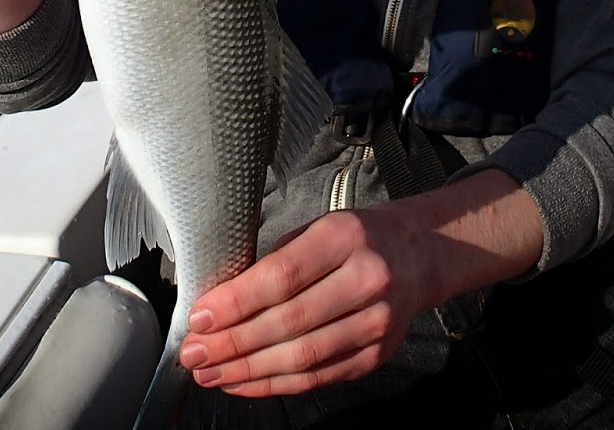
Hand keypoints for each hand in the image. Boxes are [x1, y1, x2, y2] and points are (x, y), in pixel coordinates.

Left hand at [178, 171, 542, 398]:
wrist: (418, 254)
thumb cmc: (356, 238)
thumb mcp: (319, 228)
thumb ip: (277, 261)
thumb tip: (220, 301)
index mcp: (346, 237)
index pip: (284, 276)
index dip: (238, 301)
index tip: (201, 316)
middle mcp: (367, 280)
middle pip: (289, 322)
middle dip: (234, 343)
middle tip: (194, 353)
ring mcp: (377, 323)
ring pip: (302, 358)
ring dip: (247, 371)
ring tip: (210, 373)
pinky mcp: (376, 355)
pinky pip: (318, 378)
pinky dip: (275, 385)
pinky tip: (244, 381)